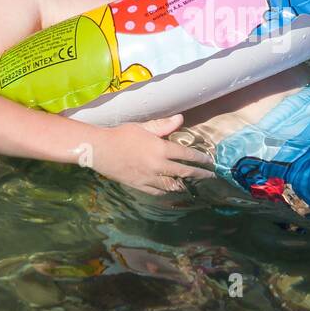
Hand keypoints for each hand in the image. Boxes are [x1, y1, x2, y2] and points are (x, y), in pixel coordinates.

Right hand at [91, 114, 215, 194]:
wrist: (100, 150)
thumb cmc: (121, 134)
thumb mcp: (143, 127)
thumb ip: (163, 125)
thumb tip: (180, 119)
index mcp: (160, 149)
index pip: (186, 155)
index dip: (200, 159)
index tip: (209, 161)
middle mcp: (157, 165)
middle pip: (184, 172)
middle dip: (199, 174)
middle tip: (209, 176)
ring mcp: (148, 177)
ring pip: (172, 185)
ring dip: (184, 184)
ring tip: (191, 184)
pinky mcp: (139, 185)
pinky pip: (157, 191)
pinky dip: (166, 190)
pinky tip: (170, 188)